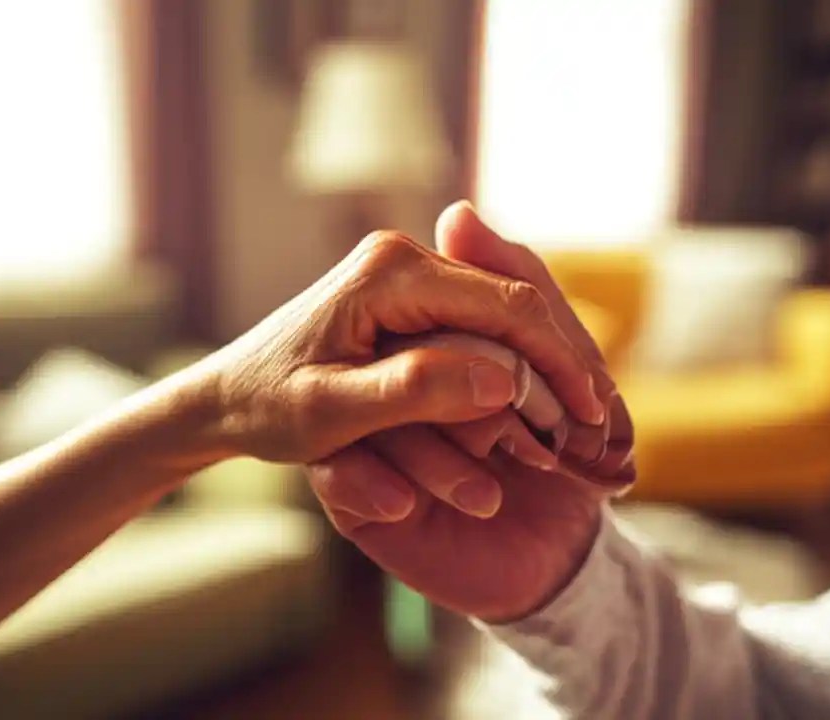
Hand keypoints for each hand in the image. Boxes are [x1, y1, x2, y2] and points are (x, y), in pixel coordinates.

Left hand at [193, 229, 605, 464]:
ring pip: (506, 314)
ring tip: (587, 417)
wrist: (226, 397)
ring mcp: (410, 275)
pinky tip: (546, 401)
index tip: (591, 410)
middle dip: (564, 361)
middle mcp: (405, 259)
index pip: (503, 306)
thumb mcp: (331, 413)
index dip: (557, 359)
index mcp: (390, 274)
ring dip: (548, 364)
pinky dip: (519, 363)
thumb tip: (502, 380)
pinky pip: (483, 325)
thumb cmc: (269, 408)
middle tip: (603, 423)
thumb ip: (413, 393)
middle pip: (514, 303)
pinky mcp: (412, 298)